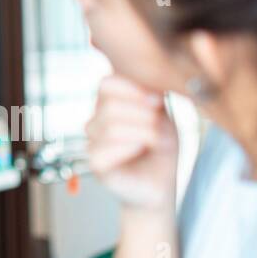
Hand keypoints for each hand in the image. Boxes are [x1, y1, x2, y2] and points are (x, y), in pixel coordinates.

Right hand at [85, 73, 178, 212]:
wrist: (161, 183)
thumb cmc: (160, 148)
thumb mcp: (161, 115)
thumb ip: (151, 95)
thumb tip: (150, 74)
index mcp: (109, 104)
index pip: (105, 83)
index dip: (131, 89)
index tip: (157, 102)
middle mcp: (96, 120)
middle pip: (109, 106)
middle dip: (143, 116)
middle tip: (164, 130)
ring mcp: (92, 142)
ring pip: (110, 127)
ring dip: (143, 133)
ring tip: (160, 142)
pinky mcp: (95, 163)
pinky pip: (103, 150)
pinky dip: (129, 148)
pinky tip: (142, 150)